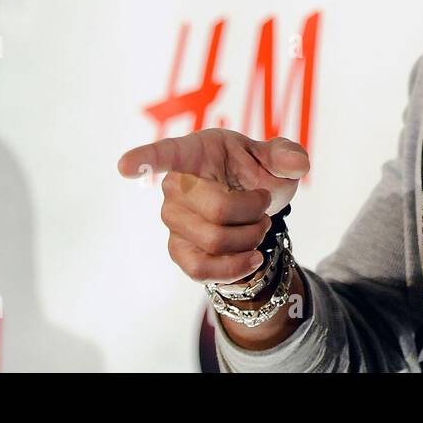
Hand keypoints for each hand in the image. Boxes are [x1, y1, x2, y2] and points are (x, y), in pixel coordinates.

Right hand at [117, 128, 309, 284]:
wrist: (252, 207)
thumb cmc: (256, 172)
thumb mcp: (275, 158)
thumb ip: (287, 155)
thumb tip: (297, 164)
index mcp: (195, 152)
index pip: (166, 154)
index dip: (145, 159)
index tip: (125, 165)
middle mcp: (175, 185)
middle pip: (216, 210)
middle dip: (254, 214)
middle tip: (263, 206)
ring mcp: (173, 220)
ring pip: (214, 242)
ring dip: (249, 239)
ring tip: (258, 227)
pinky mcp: (178, 250)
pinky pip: (200, 270)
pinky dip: (233, 269)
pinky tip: (252, 259)